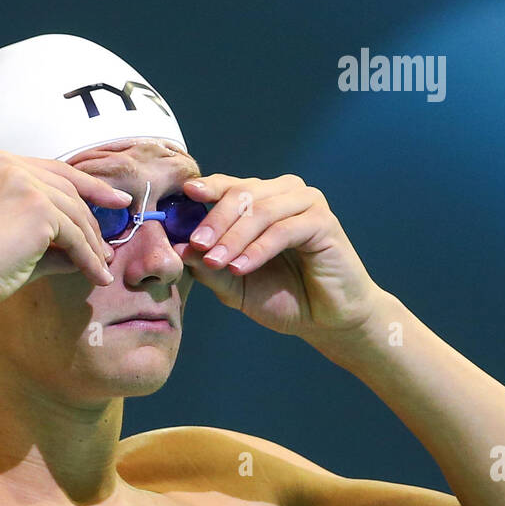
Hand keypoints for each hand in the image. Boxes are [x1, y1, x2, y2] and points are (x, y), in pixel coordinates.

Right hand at [0, 150, 132, 307]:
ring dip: (92, 244)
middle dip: (95, 217)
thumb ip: (52, 236)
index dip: (88, 187)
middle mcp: (9, 164)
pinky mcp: (37, 208)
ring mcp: (23, 183)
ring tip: (102, 266)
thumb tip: (89, 248)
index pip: (54, 170)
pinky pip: (74, 235)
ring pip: (74, 213)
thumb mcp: (16, 238)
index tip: (114, 199)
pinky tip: (95, 274)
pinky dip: (88, 257)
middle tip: (111, 242)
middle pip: (68, 188)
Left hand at [178, 173, 383, 341]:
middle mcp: (284, 193)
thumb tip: (178, 248)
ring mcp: (306, 203)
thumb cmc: (283, 298)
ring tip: (216, 262)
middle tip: (196, 245)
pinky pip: (283, 230)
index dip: (207, 188)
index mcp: (262, 200)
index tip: (184, 196)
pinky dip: (258, 249)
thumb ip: (208, 267)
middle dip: (215, 221)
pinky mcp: (323, 222)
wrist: (326, 320)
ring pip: (261, 210)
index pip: (229, 186)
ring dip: (234, 238)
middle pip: (242, 193)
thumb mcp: (235, 285)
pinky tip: (241, 267)